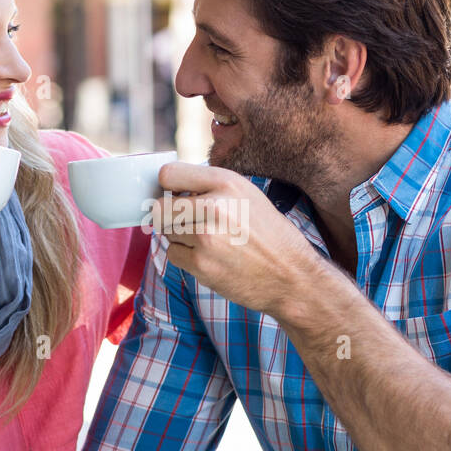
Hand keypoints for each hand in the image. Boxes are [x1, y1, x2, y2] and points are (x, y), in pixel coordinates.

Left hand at [148, 162, 319, 316]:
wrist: (291, 276)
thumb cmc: (269, 234)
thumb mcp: (247, 195)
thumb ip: (211, 187)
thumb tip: (170, 188)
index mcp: (227, 182)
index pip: (168, 175)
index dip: (168, 187)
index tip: (175, 196)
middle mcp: (214, 206)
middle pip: (159, 207)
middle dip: (170, 216)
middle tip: (190, 223)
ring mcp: (205, 237)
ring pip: (165, 232)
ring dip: (180, 237)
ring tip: (209, 241)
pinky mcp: (201, 264)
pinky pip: (172, 254)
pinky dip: (186, 258)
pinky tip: (210, 257)